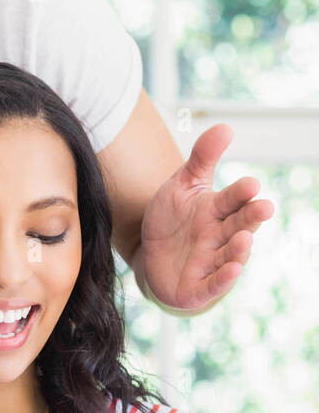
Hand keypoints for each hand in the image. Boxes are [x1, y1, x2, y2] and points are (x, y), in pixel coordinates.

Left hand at [139, 124, 274, 311]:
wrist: (148, 255)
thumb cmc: (171, 219)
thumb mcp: (182, 185)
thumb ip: (201, 158)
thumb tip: (225, 126)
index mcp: (216, 209)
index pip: (233, 198)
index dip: (241, 192)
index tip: (250, 185)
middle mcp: (219, 235)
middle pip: (239, 225)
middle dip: (251, 217)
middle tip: (263, 208)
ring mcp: (211, 261)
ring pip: (230, 255)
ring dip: (239, 249)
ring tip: (244, 240)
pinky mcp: (199, 286)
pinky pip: (213, 284)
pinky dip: (223, 279)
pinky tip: (232, 270)